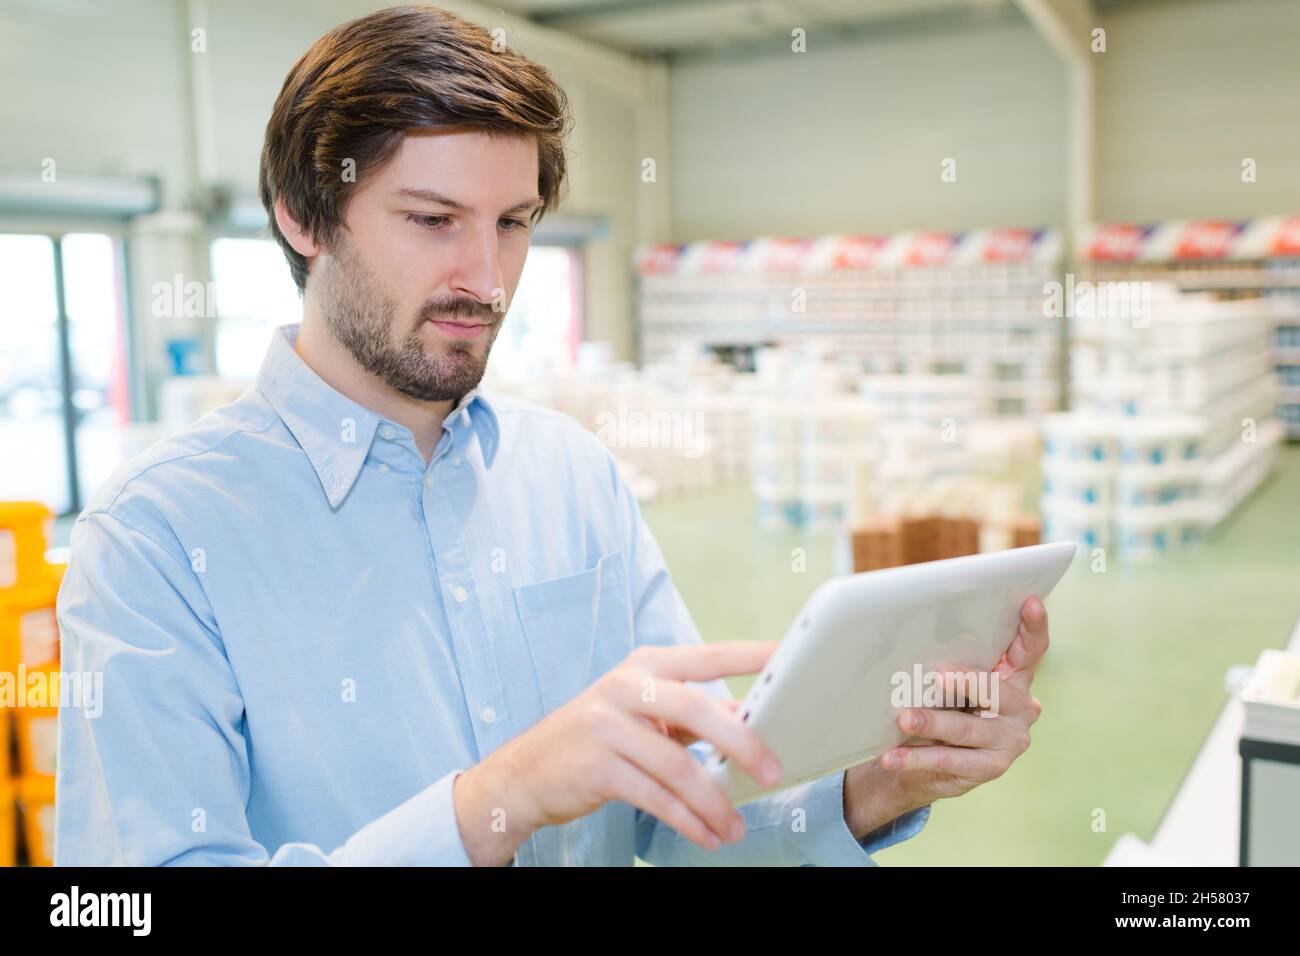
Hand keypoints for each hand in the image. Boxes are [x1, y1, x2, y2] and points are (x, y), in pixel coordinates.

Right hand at [453, 641, 782, 864]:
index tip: (792, 659)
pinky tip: (707, 835)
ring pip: (678, 766)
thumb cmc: (598, 738)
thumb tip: (755, 723)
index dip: (752, 656)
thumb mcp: (645, 714)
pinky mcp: (597, 767)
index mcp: (646, 665)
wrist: (525, 772)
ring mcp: (607, 726)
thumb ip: (694, 715)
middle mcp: (626, 687)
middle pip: (697, 709)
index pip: (710, 656)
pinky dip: (687, 820)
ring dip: (714, 802)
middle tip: (774, 771)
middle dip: (742, 742)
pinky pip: (656, 798)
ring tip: (735, 826)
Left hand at [843, 596, 1049, 838]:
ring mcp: (1009, 740)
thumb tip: (921, 636)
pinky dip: (917, 759)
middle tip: (938, 674)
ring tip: (904, 719)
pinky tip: (893, 757)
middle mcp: (1021, 707)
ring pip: (968, 727)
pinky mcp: (992, 768)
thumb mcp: (945, 683)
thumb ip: (949, 661)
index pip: (1031, 650)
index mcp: (1013, 677)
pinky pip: (950, 760)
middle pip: (995, 689)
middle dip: (966, 681)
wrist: (925, 765)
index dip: (1033, 627)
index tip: (1031, 602)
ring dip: (932, 722)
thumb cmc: (938, 708)